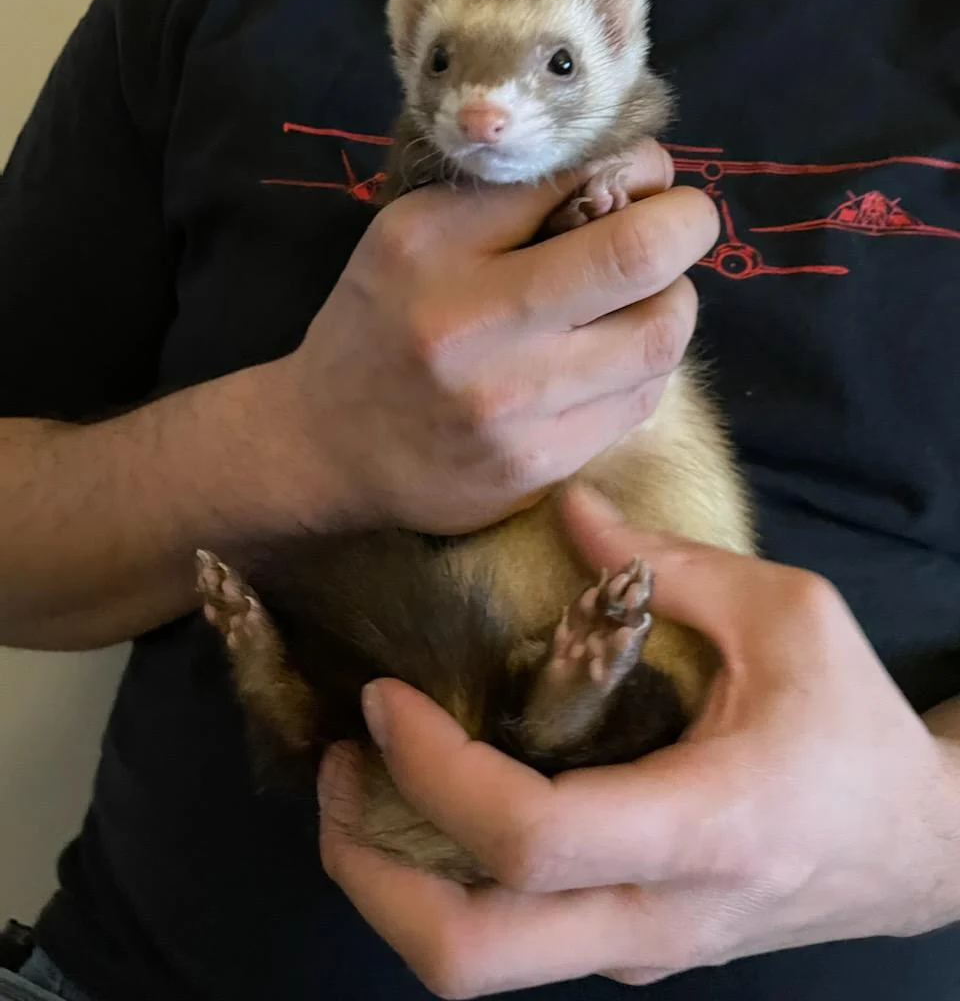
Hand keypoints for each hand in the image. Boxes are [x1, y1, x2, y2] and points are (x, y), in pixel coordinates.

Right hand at [273, 144, 718, 533]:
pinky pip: (640, 400)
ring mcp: (513, 409)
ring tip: (637, 298)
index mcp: (435, 249)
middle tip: (677, 226)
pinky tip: (607, 357)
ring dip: (670, 302)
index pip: (577, 182)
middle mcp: (473, 328)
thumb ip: (513, 195)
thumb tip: (632, 167)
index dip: (641, 169)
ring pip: (661, 336)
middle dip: (685, 227)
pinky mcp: (542, 467)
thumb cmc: (378, 322)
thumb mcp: (416, 232)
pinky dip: (643, 365)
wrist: (326, 448)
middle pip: (641, 258)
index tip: (643, 176)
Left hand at [319, 486, 959, 996]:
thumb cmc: (856, 724)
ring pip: (478, 966)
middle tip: (335, 773)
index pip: (528, 838)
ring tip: (362, 784)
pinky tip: (441, 800)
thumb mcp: (790, 615)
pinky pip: (516, 940)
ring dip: (393, 883)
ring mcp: (641, 950)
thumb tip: (569, 512)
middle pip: (469, 955)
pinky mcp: (632, 951)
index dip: (433, 771)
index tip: (385, 700)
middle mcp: (658, 916)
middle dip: (369, 871)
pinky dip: (449, 882)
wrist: (919, 847)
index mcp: (705, 826)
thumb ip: (671, 567)